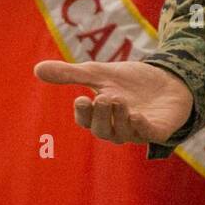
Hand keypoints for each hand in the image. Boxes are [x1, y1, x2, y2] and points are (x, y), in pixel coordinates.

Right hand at [33, 59, 194, 145]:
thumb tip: (36, 69)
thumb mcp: (98, 73)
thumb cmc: (129, 81)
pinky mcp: (160, 129)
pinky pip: (149, 134)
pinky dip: (142, 127)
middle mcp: (118, 127)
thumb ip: (70, 74)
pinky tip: (137, 116)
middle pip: (103, 130)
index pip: (86, 121)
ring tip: (118, 99)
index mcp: (100, 117)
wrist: (168, 79)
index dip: (83, 113)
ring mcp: (139, 131)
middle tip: (103, 97)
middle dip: (101, 115)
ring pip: (124, 133)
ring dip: (119, 117)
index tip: (81, 98)